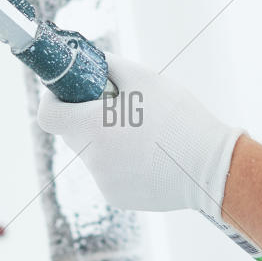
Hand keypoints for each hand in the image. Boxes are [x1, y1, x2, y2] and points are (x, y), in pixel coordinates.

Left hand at [36, 54, 242, 214]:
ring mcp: (103, 182)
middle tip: (116, 109)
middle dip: (86, 118)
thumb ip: (109, 67)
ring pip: (91, 154)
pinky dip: (120, 164)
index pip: (49, 115)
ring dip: (106, 142)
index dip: (55, 100)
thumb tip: (89, 61)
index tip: (70, 93)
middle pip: (71, 133)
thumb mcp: (145, 79)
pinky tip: (149, 158)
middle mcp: (92, 159)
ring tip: (143, 136)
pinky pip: (108, 174)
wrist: (212, 168)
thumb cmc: (180, 118)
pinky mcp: (117, 198)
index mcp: (93, 127)